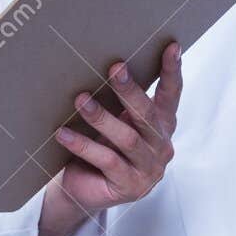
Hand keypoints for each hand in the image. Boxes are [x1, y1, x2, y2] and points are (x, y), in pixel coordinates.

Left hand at [50, 41, 182, 217]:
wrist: (84, 190)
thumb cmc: (100, 146)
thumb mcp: (114, 120)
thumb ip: (118, 101)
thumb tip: (104, 64)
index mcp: (162, 125)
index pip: (171, 94)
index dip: (172, 71)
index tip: (171, 45)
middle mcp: (161, 145)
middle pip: (148, 114)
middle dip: (130, 90)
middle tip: (114, 68)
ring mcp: (148, 168)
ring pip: (127, 138)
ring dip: (102, 117)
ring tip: (80, 100)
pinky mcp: (130, 186)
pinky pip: (107, 161)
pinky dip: (84, 145)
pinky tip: (64, 134)